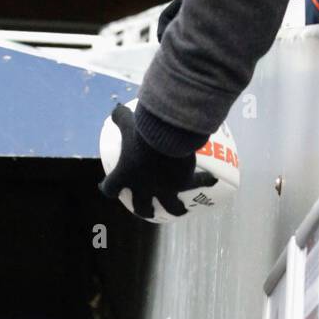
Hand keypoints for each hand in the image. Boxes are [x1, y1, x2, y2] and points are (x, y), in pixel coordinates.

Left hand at [99, 104, 200, 220]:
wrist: (166, 135)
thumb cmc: (143, 130)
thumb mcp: (128, 121)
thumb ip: (119, 117)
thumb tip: (115, 109)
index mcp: (126, 175)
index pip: (110, 188)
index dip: (107, 189)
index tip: (106, 187)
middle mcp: (144, 187)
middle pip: (141, 206)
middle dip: (143, 210)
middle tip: (147, 210)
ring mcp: (165, 188)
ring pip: (170, 206)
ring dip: (174, 209)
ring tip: (180, 210)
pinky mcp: (184, 183)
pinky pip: (197, 183)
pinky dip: (206, 181)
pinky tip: (212, 179)